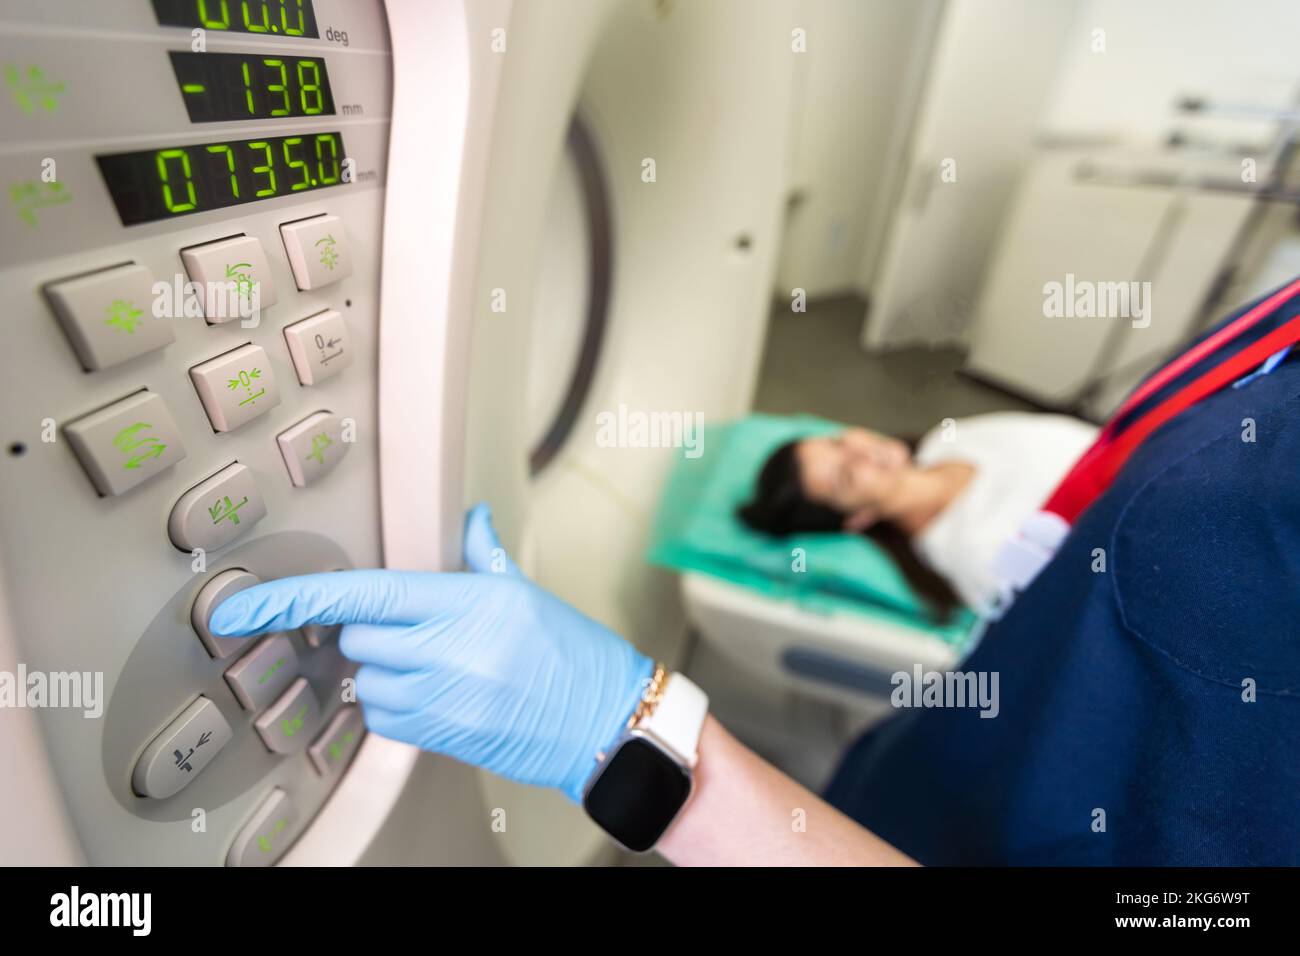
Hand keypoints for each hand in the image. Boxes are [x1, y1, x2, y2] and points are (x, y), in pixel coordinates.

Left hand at [209, 504, 653, 802]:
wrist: (601, 721)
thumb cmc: (570, 655)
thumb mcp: (525, 594)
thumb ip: (483, 555)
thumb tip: (470, 518)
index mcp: (463, 602)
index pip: (359, 595)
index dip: (290, 600)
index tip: (240, 609)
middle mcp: (444, 649)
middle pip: (355, 638)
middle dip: (372, 632)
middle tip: (419, 632)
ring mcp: (438, 698)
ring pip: (364, 680)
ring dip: (384, 672)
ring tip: (439, 668)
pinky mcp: (436, 736)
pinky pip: (381, 716)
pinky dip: (395, 704)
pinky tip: (440, 695)